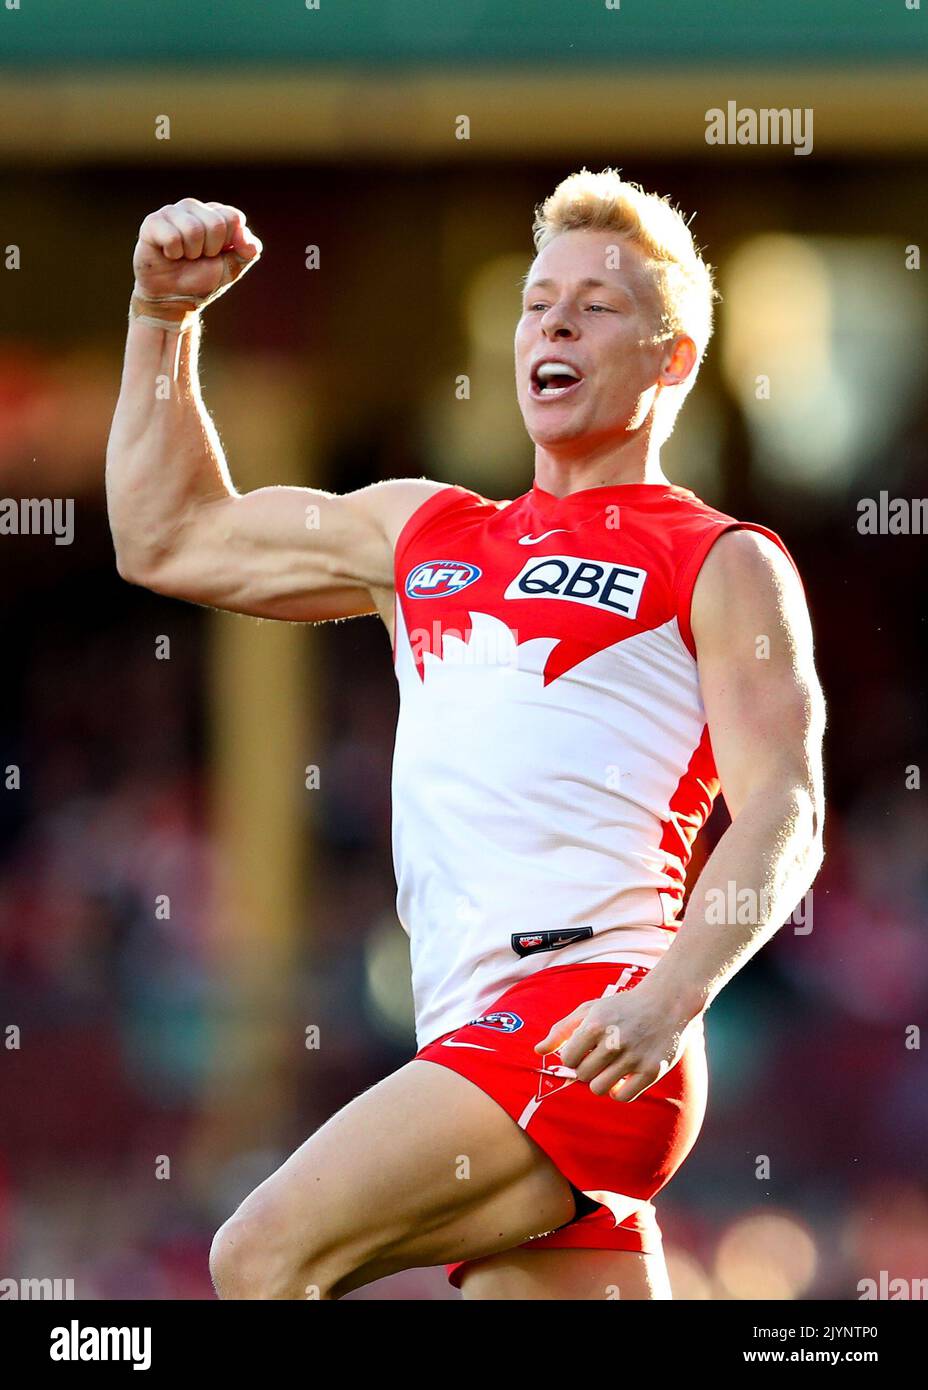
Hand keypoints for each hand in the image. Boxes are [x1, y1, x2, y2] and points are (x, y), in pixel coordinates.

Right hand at [132, 197, 261, 305]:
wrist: (173, 299)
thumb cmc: (201, 280)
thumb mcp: (231, 268)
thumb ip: (247, 252)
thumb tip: (248, 242)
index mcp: (215, 214)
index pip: (234, 218)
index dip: (229, 244)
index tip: (217, 255)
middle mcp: (194, 208)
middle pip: (216, 224)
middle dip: (210, 251)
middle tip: (197, 258)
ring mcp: (172, 212)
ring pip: (194, 229)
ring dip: (191, 253)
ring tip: (183, 256)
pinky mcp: (152, 222)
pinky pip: (172, 236)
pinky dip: (174, 253)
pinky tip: (169, 254)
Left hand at [535, 982, 701, 1102]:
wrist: (666, 1003)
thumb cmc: (622, 1007)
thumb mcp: (591, 1009)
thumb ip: (562, 1029)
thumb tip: (538, 1051)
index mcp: (596, 1023)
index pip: (568, 1058)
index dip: (571, 1057)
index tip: (581, 1051)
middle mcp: (614, 1041)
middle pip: (582, 1075)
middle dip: (585, 1069)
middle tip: (597, 1058)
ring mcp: (634, 1057)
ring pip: (599, 1088)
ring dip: (600, 1081)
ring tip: (608, 1068)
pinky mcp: (652, 1071)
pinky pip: (623, 1097)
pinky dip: (617, 1092)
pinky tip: (620, 1079)